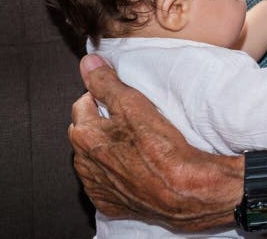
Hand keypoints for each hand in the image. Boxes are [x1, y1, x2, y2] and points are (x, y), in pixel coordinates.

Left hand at [69, 55, 239, 230]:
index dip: (104, 97)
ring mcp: (96, 186)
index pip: (83, 103)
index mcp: (84, 135)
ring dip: (108, 149)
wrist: (182, 190)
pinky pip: (106, 182)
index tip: (124, 99)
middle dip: (102, 123)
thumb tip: (88, 62)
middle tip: (132, 120)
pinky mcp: (109, 203)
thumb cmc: (160, 148)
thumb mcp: (133, 103)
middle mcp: (84, 162)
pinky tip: (136, 167)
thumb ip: (106, 81)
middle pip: (87, 131)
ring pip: (95, 157)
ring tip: (137, 144)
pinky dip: (116, 174)